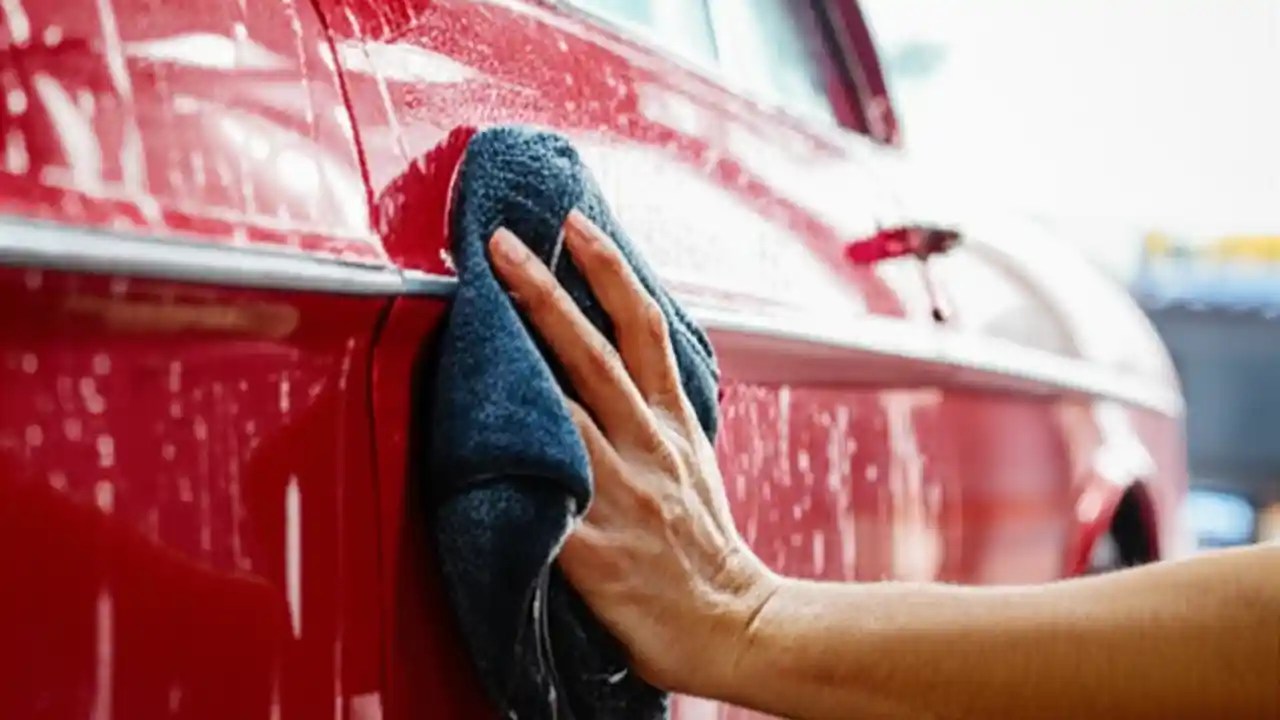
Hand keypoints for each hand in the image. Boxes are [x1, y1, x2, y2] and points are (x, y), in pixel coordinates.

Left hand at [488, 211, 778, 695]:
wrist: (734, 625)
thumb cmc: (706, 545)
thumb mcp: (694, 461)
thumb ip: (656, 413)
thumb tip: (619, 362)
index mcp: (673, 424)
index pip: (644, 328)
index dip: (611, 269)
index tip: (576, 222)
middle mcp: (648, 447)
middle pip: (593, 354)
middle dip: (545, 292)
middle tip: (502, 242)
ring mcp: (622, 497)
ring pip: (562, 415)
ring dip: (515, 363)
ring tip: (469, 317)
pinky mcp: (595, 553)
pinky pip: (543, 505)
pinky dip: (508, 476)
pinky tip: (460, 444)